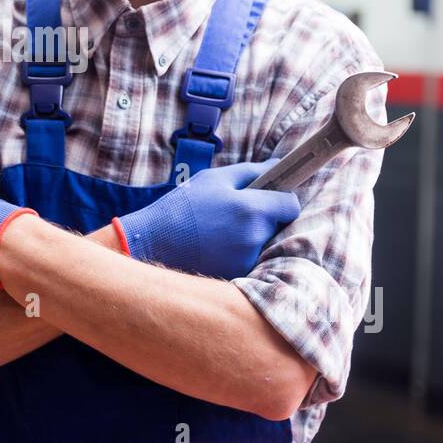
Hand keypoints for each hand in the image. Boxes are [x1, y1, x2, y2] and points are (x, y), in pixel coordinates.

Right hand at [113, 161, 300, 278]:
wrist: (152, 243)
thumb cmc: (182, 206)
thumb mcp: (214, 179)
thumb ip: (251, 172)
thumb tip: (279, 166)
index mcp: (252, 209)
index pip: (291, 205)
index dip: (282, 199)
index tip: (270, 198)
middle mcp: (255, 237)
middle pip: (277, 226)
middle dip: (264, 219)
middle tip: (234, 214)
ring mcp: (247, 260)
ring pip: (263, 244)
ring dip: (251, 237)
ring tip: (220, 231)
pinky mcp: (237, 276)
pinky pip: (249, 260)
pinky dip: (238, 254)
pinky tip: (216, 247)